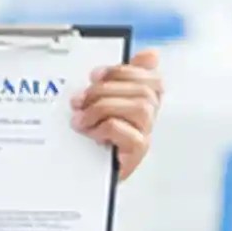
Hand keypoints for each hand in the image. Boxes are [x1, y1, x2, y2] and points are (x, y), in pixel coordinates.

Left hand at [70, 49, 163, 180]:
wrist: (80, 176)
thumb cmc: (91, 138)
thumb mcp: (100, 102)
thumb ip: (118, 78)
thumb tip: (150, 54)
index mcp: (141, 102)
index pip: (151, 78)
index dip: (124, 71)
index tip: (95, 74)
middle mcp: (147, 119)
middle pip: (144, 91)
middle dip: (106, 89)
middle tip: (80, 99)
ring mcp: (144, 136)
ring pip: (140, 108)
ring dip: (104, 108)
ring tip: (82, 118)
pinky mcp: (136, 155)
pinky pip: (129, 133)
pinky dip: (106, 128)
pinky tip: (91, 132)